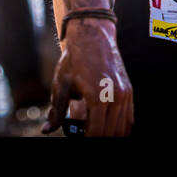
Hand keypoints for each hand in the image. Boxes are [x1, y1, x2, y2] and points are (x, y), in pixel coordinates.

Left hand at [44, 18, 132, 136]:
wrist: (92, 36)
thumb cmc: (75, 59)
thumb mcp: (61, 84)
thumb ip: (56, 111)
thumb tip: (47, 129)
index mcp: (98, 97)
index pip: (96, 133)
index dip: (87, 140)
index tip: (80, 139)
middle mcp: (115, 97)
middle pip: (111, 133)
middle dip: (98, 138)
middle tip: (85, 135)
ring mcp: (124, 94)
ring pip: (122, 129)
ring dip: (110, 134)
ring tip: (94, 131)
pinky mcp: (129, 91)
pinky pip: (129, 118)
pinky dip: (120, 127)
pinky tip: (107, 127)